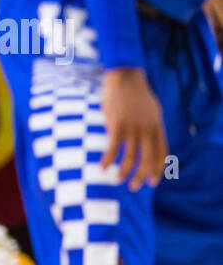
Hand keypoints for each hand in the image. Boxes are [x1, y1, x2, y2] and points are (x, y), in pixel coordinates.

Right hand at [100, 68, 166, 190]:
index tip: (152, 182)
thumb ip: (149, 125)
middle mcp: (147, 129)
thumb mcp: (151, 109)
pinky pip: (113, 148)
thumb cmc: (135, 93)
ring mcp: (133, 128)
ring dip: (125, 172)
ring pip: (130, 157)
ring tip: (118, 180)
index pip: (162, 152)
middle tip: (135, 187)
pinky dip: (108, 160)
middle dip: (142, 176)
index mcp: (156, 126)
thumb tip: (143, 139)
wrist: (125, 77)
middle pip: (148, 159)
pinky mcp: (117, 125)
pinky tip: (102, 167)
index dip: (158, 169)